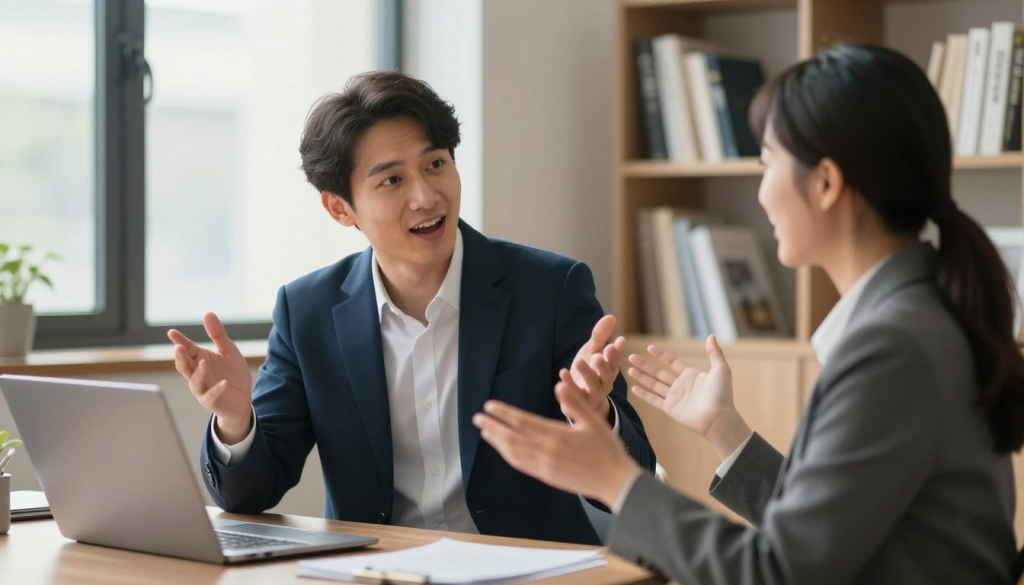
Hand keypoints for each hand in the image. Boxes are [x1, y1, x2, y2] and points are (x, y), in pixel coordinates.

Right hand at [167, 312, 253, 443]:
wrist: (242, 399)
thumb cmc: (232, 374)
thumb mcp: (228, 351)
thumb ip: (218, 334)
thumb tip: (208, 313)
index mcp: (200, 359)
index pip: (187, 349)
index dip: (179, 341)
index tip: (171, 332)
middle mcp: (198, 374)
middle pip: (184, 366)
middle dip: (181, 357)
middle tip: (179, 348)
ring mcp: (203, 389)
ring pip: (195, 381)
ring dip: (198, 372)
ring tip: (203, 361)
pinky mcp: (212, 401)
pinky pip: (211, 395)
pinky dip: (217, 389)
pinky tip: (224, 383)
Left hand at [473, 368, 639, 508]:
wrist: (614, 483)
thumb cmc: (606, 449)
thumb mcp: (594, 421)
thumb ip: (575, 403)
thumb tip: (559, 383)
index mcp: (556, 435)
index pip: (523, 422)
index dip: (504, 414)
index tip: (489, 406)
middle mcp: (546, 452)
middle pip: (512, 438)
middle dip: (493, 427)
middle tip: (477, 418)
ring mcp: (544, 466)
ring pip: (514, 453)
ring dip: (497, 442)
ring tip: (486, 432)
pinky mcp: (547, 476)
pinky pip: (521, 465)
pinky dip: (509, 455)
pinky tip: (504, 449)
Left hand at [570, 314, 625, 421]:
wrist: (581, 399)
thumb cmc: (589, 371)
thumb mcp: (593, 352)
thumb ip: (601, 337)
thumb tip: (611, 317)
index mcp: (610, 370)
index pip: (614, 361)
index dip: (615, 355)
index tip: (613, 345)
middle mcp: (604, 383)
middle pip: (606, 375)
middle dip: (603, 365)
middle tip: (598, 356)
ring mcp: (593, 393)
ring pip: (592, 385)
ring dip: (586, 373)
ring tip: (579, 361)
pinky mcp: (579, 401)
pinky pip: (575, 393)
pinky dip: (569, 384)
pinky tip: (562, 373)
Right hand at [627, 335, 750, 459]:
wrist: (717, 417)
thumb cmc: (721, 394)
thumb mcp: (721, 369)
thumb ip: (714, 353)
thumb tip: (711, 336)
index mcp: (691, 375)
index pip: (672, 362)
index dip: (661, 355)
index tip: (649, 347)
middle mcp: (681, 385)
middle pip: (658, 372)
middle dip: (644, 365)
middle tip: (631, 357)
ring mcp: (674, 397)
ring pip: (653, 384)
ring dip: (641, 377)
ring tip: (628, 370)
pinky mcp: (670, 409)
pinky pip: (654, 399)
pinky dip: (644, 394)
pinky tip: (634, 388)